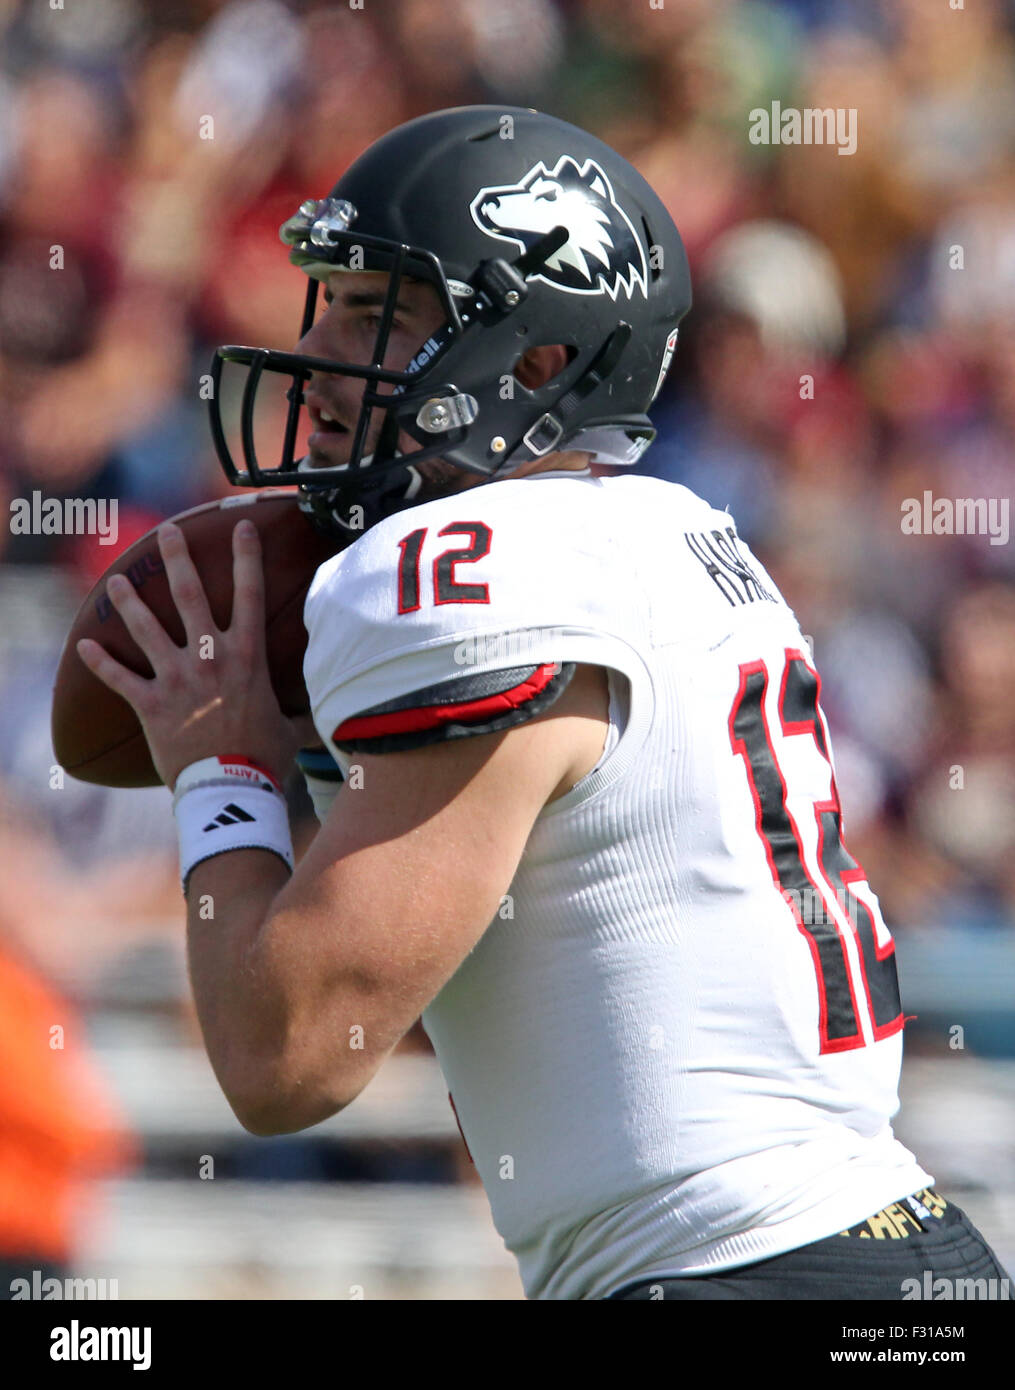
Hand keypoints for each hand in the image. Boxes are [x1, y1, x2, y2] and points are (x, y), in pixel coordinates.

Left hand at [77, 519, 300, 789]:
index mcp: (247, 656)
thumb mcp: (292, 728)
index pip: (249, 593)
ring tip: (118, 580)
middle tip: (166, 532)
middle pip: (190, 595)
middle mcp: (210, 657)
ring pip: (147, 628)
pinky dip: (99, 662)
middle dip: (178, 559)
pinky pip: (119, 678)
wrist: (230, 787)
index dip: (246, 556)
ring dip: (130, 602)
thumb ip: (303, 713)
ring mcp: (177, 678)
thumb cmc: (265, 758)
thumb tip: (335, 714)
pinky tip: (83, 645)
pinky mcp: (151, 704)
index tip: (240, 525)